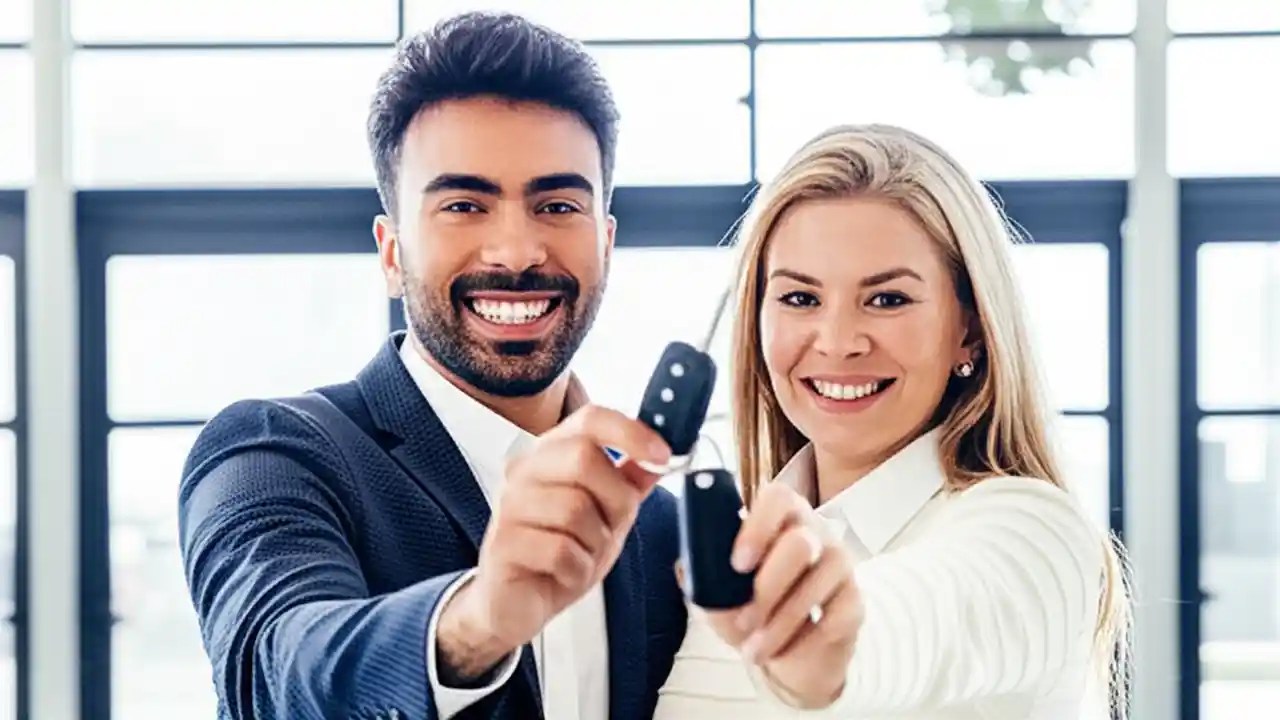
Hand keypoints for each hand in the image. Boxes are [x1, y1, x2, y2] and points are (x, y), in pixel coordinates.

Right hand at [438, 404, 670, 679]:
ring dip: (594, 543)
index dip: (630, 432)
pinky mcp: (502, 544)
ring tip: (582, 556)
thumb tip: (658, 457)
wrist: (513, 606)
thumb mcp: (604, 516)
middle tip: (611, 528)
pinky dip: (577, 569)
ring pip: (575, 509)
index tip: (663, 456)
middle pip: (584, 458)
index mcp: (550, 454)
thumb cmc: (557, 555)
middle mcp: (523, 471)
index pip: (590, 419)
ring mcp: (508, 506)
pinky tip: (565, 575)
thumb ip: (628, 484)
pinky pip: (561, 551)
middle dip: (614, 499)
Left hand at [702, 483, 863, 707]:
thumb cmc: (754, 611)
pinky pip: (833, 618)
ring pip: (815, 583)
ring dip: (778, 623)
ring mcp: (840, 565)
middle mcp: (816, 533)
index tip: (737, 563)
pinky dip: (801, 641)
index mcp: (780, 518)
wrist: (793, 655)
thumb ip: (704, 578)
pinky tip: (783, 652)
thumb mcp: (721, 596)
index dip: (758, 527)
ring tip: (753, 648)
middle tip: (743, 619)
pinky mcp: (855, 602)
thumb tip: (685, 566)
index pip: (779, 498)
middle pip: (799, 543)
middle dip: (765, 588)